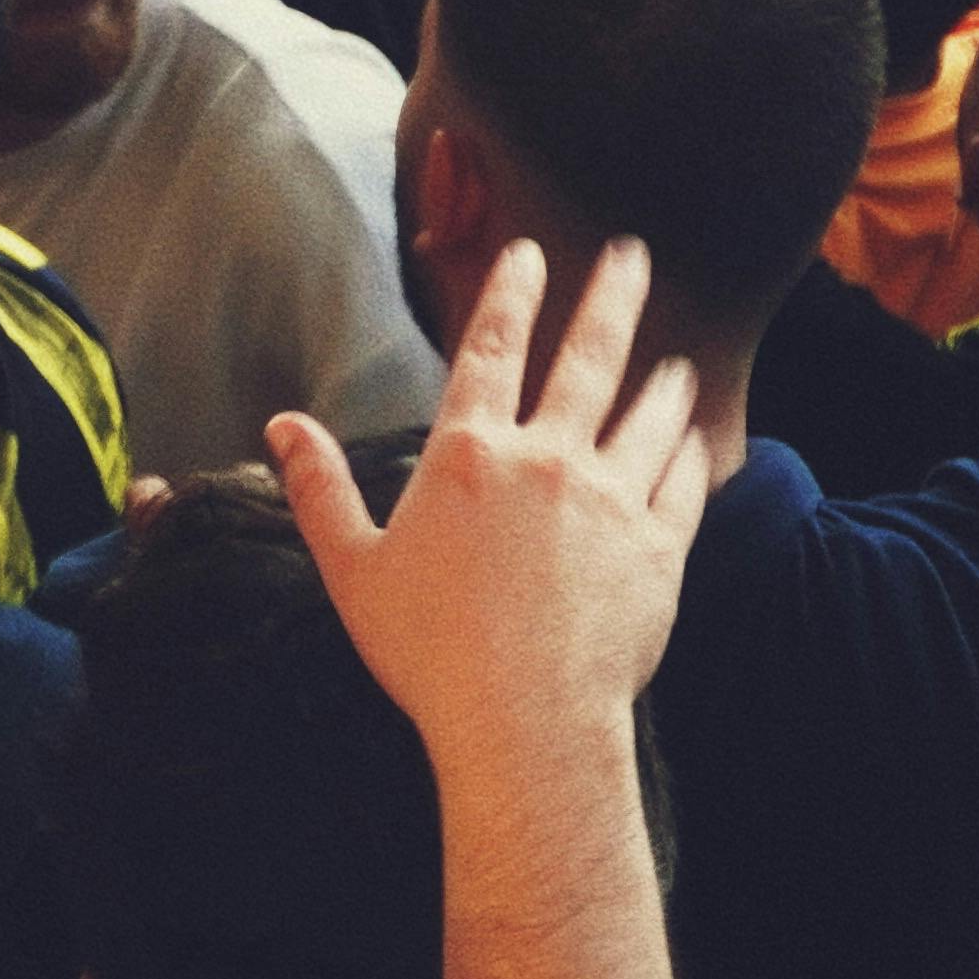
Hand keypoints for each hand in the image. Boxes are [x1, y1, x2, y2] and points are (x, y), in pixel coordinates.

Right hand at [270, 235, 707, 785]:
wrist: (527, 725)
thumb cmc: (430, 652)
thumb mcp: (354, 568)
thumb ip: (320, 488)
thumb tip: (282, 425)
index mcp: (469, 453)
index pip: (491, 347)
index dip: (511, 292)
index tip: (529, 252)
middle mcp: (547, 459)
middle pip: (588, 359)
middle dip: (611, 298)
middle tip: (632, 254)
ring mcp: (612, 503)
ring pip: (648, 417)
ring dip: (663, 380)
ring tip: (677, 358)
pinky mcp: (660, 551)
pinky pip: (684, 486)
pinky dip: (690, 455)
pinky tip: (695, 442)